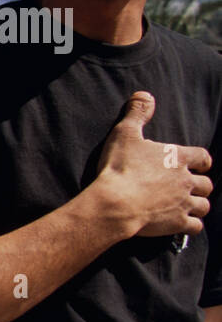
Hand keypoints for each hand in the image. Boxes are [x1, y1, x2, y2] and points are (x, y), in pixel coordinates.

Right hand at [95, 91, 211, 237]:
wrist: (115, 202)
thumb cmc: (120, 168)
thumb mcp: (125, 134)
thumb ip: (137, 114)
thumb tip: (145, 95)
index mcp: (177, 158)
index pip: (203, 157)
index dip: (202, 161)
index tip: (198, 165)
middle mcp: (186, 180)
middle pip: (207, 184)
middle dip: (200, 186)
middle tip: (188, 187)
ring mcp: (184, 202)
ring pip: (204, 206)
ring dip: (198, 205)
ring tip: (187, 206)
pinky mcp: (177, 222)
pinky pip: (196, 226)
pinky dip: (192, 225)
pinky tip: (183, 225)